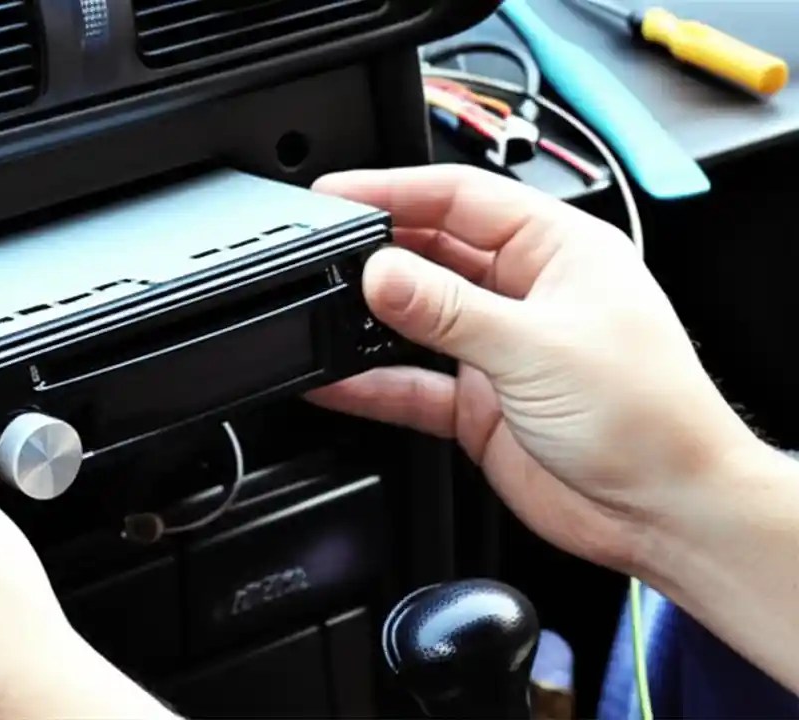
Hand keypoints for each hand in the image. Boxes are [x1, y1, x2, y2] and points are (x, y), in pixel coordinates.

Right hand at [307, 165, 760, 573]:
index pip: (462, 198)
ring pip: (419, 321)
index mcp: (558, 250)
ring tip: (321, 315)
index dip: (396, 190)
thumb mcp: (536, 347)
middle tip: (322, 257)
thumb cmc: (648, 418)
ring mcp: (501, 349)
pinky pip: (413, 384)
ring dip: (372, 321)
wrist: (666, 512)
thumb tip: (381, 272)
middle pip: (435, 254)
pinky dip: (374, 384)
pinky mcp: (480, 404)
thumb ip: (447, 310)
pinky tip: (337, 381)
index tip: (338, 195)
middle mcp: (526, 293)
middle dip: (378, 254)